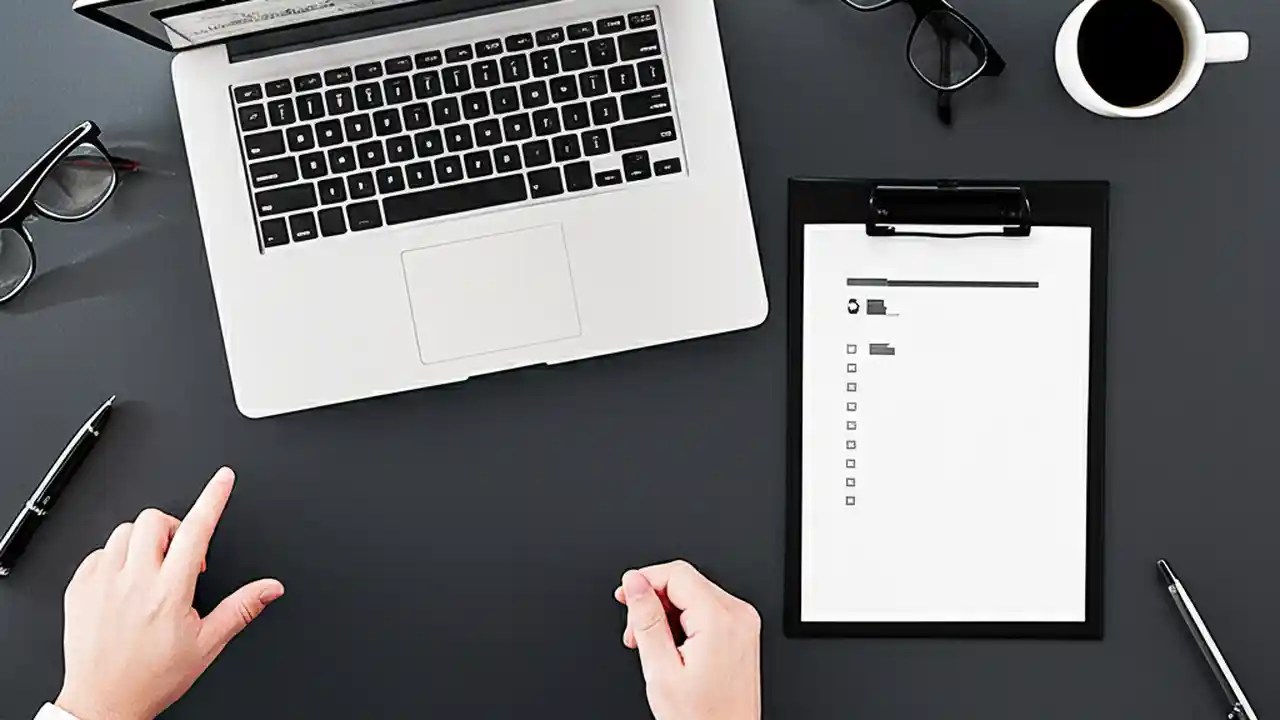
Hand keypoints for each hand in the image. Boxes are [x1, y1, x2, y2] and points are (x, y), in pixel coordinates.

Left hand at [55, 468, 283, 719]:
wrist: (103, 703)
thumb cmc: (152, 678)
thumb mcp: (207, 645)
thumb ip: (241, 609)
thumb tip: (270, 588)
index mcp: (169, 593)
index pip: (196, 530)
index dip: (213, 498)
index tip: (223, 479)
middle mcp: (134, 582)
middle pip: (154, 520)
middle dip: (172, 528)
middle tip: (179, 556)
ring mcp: (102, 583)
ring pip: (124, 531)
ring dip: (143, 542)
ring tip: (150, 572)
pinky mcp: (78, 589)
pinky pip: (98, 552)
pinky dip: (114, 558)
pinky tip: (124, 583)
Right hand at [614, 560, 760, 719]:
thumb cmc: (702, 719)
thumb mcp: (662, 671)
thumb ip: (646, 620)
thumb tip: (634, 583)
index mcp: (721, 620)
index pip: (677, 573)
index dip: (644, 580)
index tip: (624, 595)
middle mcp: (738, 616)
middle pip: (685, 582)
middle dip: (652, 601)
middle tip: (633, 631)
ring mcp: (743, 624)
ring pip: (693, 594)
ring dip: (665, 613)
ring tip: (648, 645)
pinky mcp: (741, 633)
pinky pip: (706, 610)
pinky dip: (682, 621)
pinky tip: (669, 646)